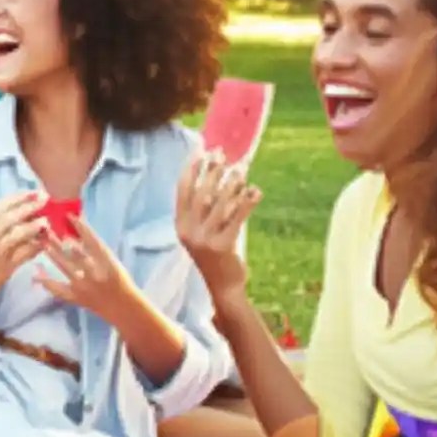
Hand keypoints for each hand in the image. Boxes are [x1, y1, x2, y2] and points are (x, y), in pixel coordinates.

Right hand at [0, 192, 49, 303]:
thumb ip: (10, 218)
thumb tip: (35, 205)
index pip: (3, 205)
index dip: (20, 197)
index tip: (36, 191)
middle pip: (9, 218)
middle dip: (29, 207)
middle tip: (45, 200)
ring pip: (14, 236)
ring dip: (31, 228)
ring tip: (46, 222)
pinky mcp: (6, 266)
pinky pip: (22, 255)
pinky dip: (34, 248)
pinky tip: (44, 244)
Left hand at [36, 216, 139, 321]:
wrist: (123, 307)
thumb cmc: (119, 280)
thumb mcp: (112, 261)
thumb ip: (95, 248)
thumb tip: (76, 230)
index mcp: (107, 262)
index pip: (93, 241)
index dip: (81, 227)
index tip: (69, 215)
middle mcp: (95, 273)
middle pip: (75, 253)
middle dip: (61, 240)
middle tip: (48, 228)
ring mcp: (84, 286)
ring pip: (66, 267)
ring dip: (54, 255)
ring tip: (43, 243)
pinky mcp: (76, 298)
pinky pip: (59, 290)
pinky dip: (47, 283)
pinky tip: (35, 276)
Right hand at [175, 149, 262, 305]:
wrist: (224, 286)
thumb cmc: (215, 254)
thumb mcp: (202, 231)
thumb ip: (205, 209)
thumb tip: (217, 176)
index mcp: (180, 225)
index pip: (183, 190)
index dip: (191, 169)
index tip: (201, 151)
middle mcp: (189, 231)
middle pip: (201, 193)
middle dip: (212, 171)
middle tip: (223, 155)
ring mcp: (204, 239)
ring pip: (219, 204)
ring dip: (232, 184)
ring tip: (241, 170)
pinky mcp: (223, 246)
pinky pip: (236, 218)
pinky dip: (247, 202)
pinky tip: (255, 191)